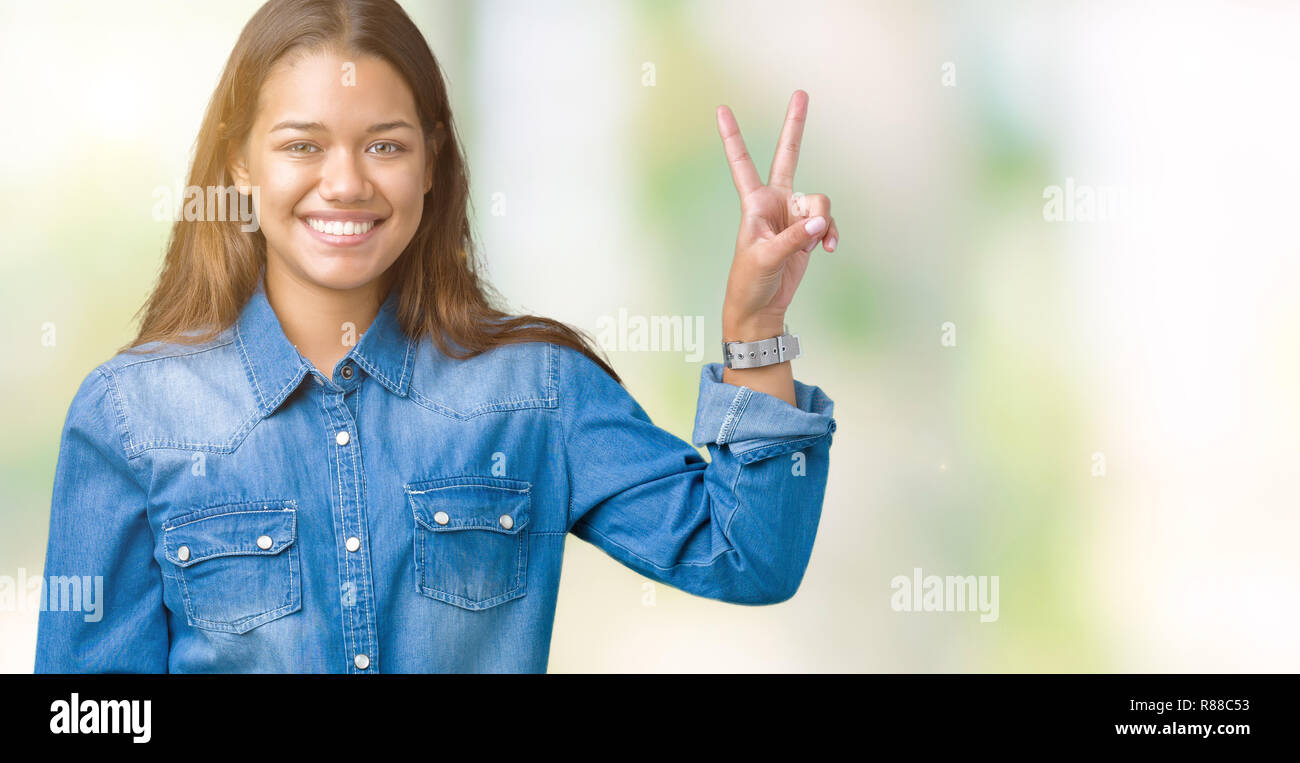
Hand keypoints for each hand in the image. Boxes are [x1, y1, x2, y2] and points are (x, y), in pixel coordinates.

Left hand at [716, 90, 837, 339]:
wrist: (761, 307)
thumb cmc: (750, 281)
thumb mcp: (765, 258)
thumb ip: (794, 238)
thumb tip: (821, 224)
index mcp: (754, 203)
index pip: (742, 163)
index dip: (733, 137)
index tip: (722, 109)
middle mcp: (774, 201)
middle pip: (788, 156)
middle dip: (795, 126)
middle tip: (801, 93)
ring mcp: (793, 215)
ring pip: (819, 203)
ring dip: (822, 224)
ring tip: (813, 247)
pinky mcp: (807, 231)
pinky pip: (828, 223)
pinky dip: (831, 235)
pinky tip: (827, 250)